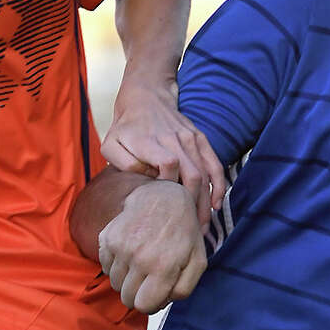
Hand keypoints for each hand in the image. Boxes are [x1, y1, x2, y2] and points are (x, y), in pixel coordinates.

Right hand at [97, 180, 206, 312]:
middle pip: (126, 298)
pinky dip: (115, 265)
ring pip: (114, 283)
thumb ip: (184, 289)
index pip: (144, 306)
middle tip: (148, 280)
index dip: (150, 304)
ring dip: (126, 279)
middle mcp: (139, 258)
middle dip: (137, 294)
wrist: (163, 196)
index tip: (154, 294)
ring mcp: (121, 247)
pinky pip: (105, 266)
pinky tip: (129, 253)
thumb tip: (162, 302)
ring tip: (140, 263)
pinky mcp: (108, 238)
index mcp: (163, 267)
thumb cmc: (183, 231)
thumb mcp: (197, 260)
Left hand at [100, 78, 225, 227]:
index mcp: (151, 142)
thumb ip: (124, 163)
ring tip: (202, 227)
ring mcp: (190, 139)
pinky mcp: (200, 139)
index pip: (168, 166)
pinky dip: (219, 185)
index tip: (163, 204)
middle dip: (192, 208)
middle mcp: (175, 140)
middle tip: (188, 233)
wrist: (146, 97)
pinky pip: (215, 163)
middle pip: (192, 176)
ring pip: (205, 174)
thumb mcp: (111, 144)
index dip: (169, 186)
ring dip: (205, 203)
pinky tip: (216, 204)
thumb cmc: (125, 127)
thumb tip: (146, 180)